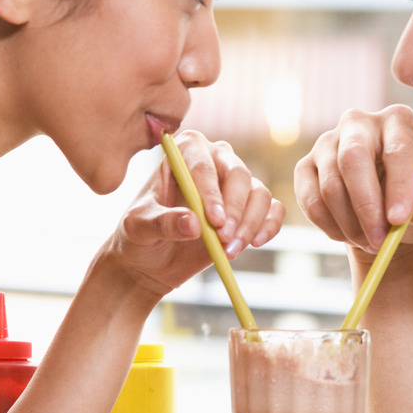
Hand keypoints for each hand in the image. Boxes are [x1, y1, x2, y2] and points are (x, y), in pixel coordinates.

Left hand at [103, 130, 282, 296]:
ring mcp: (234, 184)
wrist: (150, 259)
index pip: (203, 166)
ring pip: (259, 193)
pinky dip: (269, 226)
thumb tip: (193, 224)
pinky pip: (273, 209)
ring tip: (231, 251)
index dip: (212, 192)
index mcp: (184, 153)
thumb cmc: (140, 234)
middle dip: (235, 208)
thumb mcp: (139, 228)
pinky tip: (255, 243)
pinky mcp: (249, 208)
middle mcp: (214, 160)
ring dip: (250, 223)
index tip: (215, 220)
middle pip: (238, 174)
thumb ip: (162, 223)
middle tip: (224, 238)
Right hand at [294, 105, 412, 254]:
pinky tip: (350, 236)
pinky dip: (330, 226)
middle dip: (366, 205)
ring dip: (351, 224)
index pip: (397, 149)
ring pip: (330, 185)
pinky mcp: (305, 167)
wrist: (386, 207)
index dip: (399, 186)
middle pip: (353, 157)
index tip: (400, 219)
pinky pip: (311, 200)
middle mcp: (359, 123)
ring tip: (372, 244)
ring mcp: (327, 142)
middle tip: (380, 241)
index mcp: (398, 121)